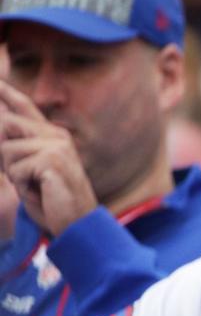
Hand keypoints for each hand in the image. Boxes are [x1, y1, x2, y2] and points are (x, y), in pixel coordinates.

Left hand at [0, 79, 96, 235]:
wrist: (77, 224)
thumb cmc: (52, 201)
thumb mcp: (29, 170)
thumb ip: (15, 148)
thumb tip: (0, 124)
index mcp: (54, 135)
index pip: (24, 107)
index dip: (6, 92)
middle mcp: (56, 136)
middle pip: (6, 123)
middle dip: (3, 152)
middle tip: (22, 175)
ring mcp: (56, 147)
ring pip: (7, 149)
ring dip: (12, 173)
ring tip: (33, 186)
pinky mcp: (52, 161)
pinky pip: (16, 168)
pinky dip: (21, 185)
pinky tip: (39, 192)